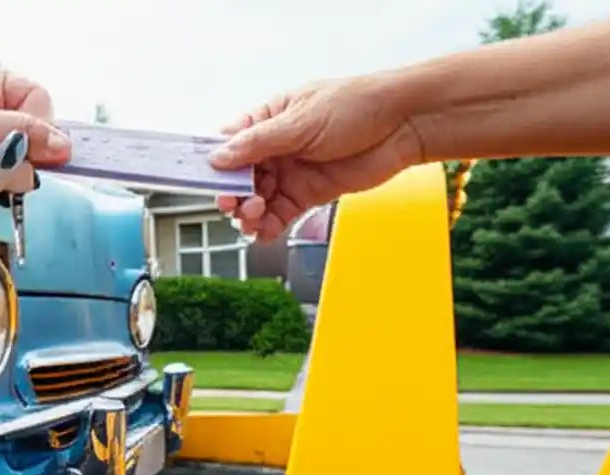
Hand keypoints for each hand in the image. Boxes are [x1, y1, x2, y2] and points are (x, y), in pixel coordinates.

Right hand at [208, 76, 423, 240]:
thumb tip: (218, 158)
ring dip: (248, 213)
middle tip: (235, 203)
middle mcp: (275, 148)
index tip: (206, 181)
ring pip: (255, 200)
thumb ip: (257, 142)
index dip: (213, 164)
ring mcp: (290, 173)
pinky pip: (279, 215)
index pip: (227, 143)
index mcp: (267, 120)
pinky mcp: (308, 195)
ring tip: (255, 215)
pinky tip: (264, 232)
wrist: (404, 125)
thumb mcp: (300, 121)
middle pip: (237, 178)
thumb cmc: (356, 107)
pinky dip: (268, 227)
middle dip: (232, 193)